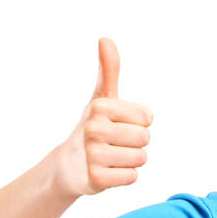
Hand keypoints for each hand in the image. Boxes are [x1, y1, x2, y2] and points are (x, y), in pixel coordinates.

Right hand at [51, 37, 153, 197]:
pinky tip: (109, 172)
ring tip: (112, 157)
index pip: (147, 118)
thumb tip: (105, 39)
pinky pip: (132, 177)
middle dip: (135, 143)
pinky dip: (124, 177)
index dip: (138, 124)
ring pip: (140, 158)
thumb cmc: (94, 127)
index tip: (119, 125)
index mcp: (100, 107)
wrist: (69, 165)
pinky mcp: (96, 179)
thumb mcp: (101, 97)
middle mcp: (94, 129)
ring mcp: (93, 154)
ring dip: (131, 161)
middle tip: (115, 144)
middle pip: (145, 138)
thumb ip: (109, 70)